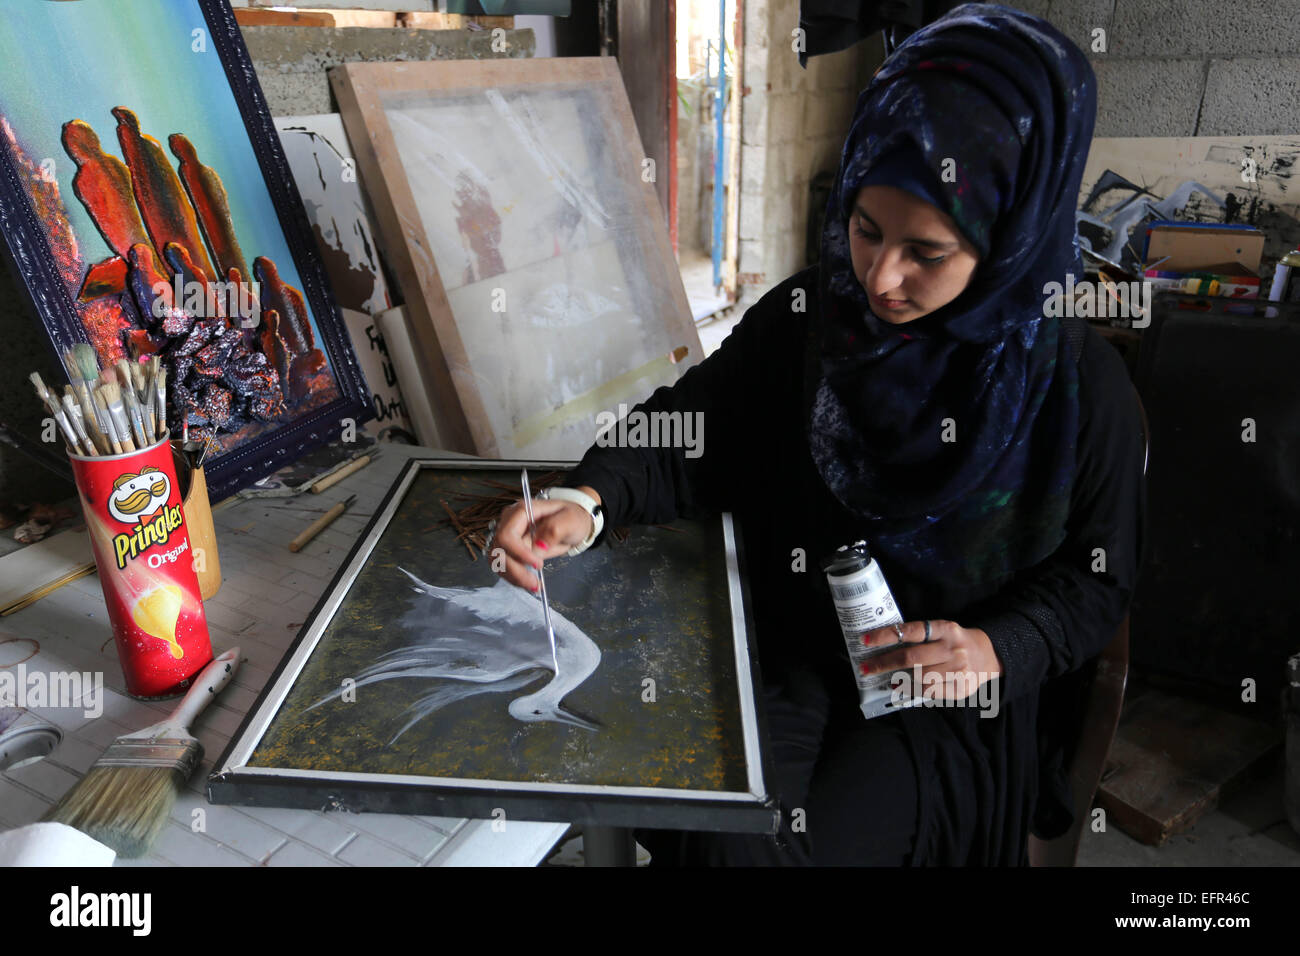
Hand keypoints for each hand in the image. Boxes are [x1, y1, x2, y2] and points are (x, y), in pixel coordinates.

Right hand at [490, 485, 599, 590]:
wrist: (571, 524)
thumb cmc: (571, 518)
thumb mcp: (571, 520)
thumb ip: (554, 530)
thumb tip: (538, 547)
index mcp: (522, 511)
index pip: (508, 534)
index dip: (519, 552)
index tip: (537, 564)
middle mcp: (509, 523)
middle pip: (500, 549)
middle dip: (516, 570)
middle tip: (535, 583)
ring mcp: (507, 536)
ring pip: (498, 560)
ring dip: (514, 576)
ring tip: (534, 585)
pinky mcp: (508, 550)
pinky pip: (503, 566)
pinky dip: (514, 578)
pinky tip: (529, 582)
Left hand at [859, 619, 1002, 702]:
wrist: (988, 655)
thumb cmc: (955, 642)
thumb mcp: (942, 631)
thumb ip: (920, 637)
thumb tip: (884, 646)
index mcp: (945, 629)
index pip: (911, 630)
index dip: (886, 635)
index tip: (866, 640)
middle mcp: (952, 648)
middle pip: (912, 657)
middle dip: (884, 663)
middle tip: (866, 667)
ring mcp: (958, 669)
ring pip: (920, 676)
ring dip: (897, 678)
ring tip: (885, 679)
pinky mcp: (960, 688)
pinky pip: (930, 691)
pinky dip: (911, 690)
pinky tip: (900, 687)